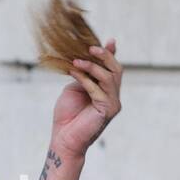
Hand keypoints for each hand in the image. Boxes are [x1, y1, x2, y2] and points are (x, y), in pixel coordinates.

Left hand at [51, 37, 120, 157]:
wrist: (64, 138)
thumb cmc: (67, 115)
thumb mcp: (75, 88)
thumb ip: (84, 75)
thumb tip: (85, 57)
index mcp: (106, 90)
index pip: (112, 68)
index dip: (111, 54)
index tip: (109, 40)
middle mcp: (113, 96)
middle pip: (116, 69)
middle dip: (105, 56)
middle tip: (90, 48)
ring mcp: (113, 104)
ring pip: (110, 77)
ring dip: (93, 66)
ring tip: (77, 61)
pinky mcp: (107, 110)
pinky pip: (98, 89)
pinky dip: (85, 79)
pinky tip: (74, 72)